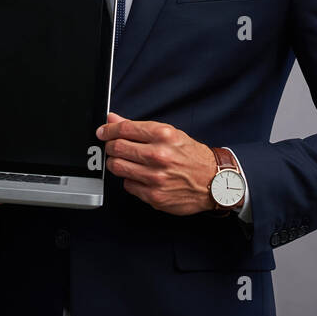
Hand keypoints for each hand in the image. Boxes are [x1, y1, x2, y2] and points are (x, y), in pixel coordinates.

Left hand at [96, 111, 216, 215]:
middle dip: (110, 146)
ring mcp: (155, 177)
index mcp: (163, 135)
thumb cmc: (192, 157)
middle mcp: (159, 155)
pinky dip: (130, 180)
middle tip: (113, 147)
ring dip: (116, 163)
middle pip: (117, 148)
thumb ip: (138, 127)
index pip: (124, 129)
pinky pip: (128, 185)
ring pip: (117, 167)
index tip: (102, 132)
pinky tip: (140, 176)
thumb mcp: (170, 134)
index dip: (108, 130)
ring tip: (124, 162)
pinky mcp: (154, 196)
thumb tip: (112, 119)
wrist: (214, 182)